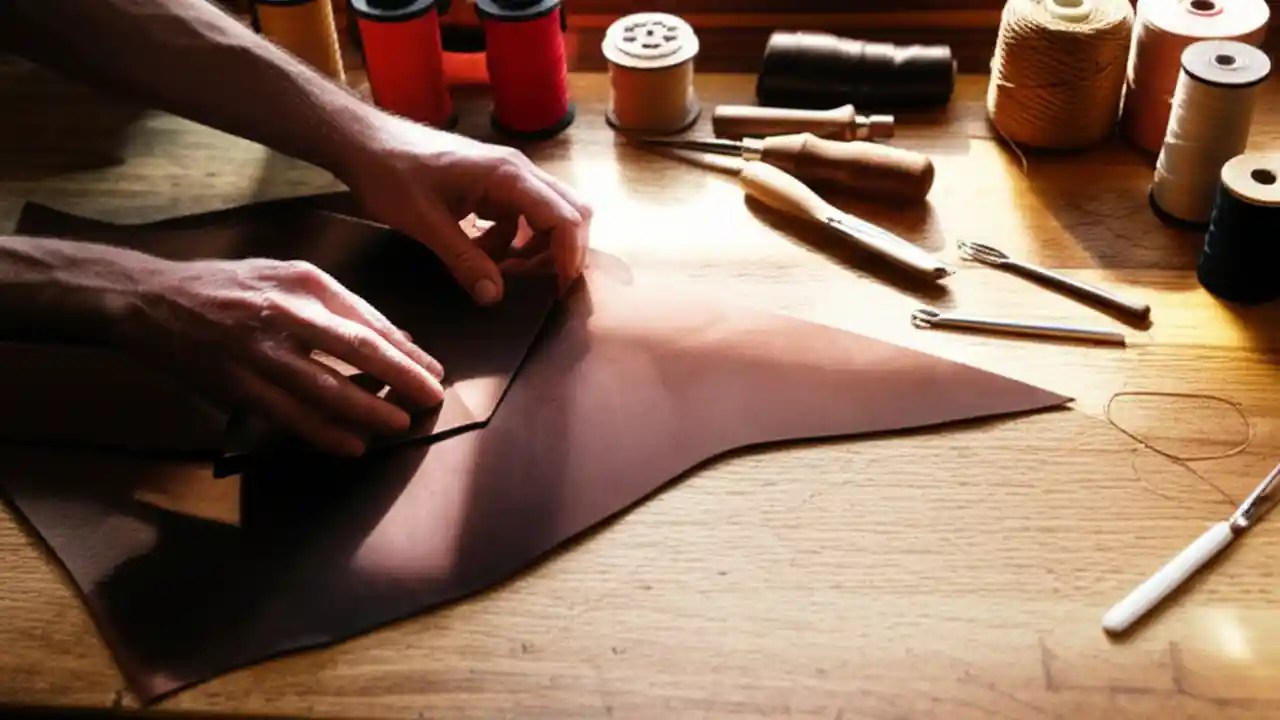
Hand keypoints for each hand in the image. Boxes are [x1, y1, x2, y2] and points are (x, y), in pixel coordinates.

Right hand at [123, 255, 445, 455]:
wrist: (150, 299)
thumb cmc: (227, 287)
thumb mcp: (286, 276)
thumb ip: (339, 305)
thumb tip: (397, 337)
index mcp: (304, 281)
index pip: (369, 320)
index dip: (407, 350)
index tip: (434, 371)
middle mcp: (285, 310)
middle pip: (358, 350)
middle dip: (402, 377)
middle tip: (431, 399)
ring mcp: (259, 349)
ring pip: (326, 387)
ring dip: (368, 410)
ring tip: (398, 424)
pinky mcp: (236, 382)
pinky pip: (289, 414)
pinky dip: (324, 433)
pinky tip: (351, 444)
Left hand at [339, 114, 591, 304]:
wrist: (363, 142)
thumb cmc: (390, 173)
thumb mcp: (424, 223)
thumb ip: (463, 260)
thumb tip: (494, 297)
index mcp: (508, 175)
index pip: (564, 216)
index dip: (569, 256)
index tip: (556, 291)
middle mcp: (517, 172)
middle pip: (568, 213)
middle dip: (559, 253)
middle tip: (534, 285)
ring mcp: (505, 178)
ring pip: (546, 217)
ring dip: (532, 250)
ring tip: (499, 273)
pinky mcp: (491, 187)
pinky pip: (518, 219)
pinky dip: (509, 242)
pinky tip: (479, 255)